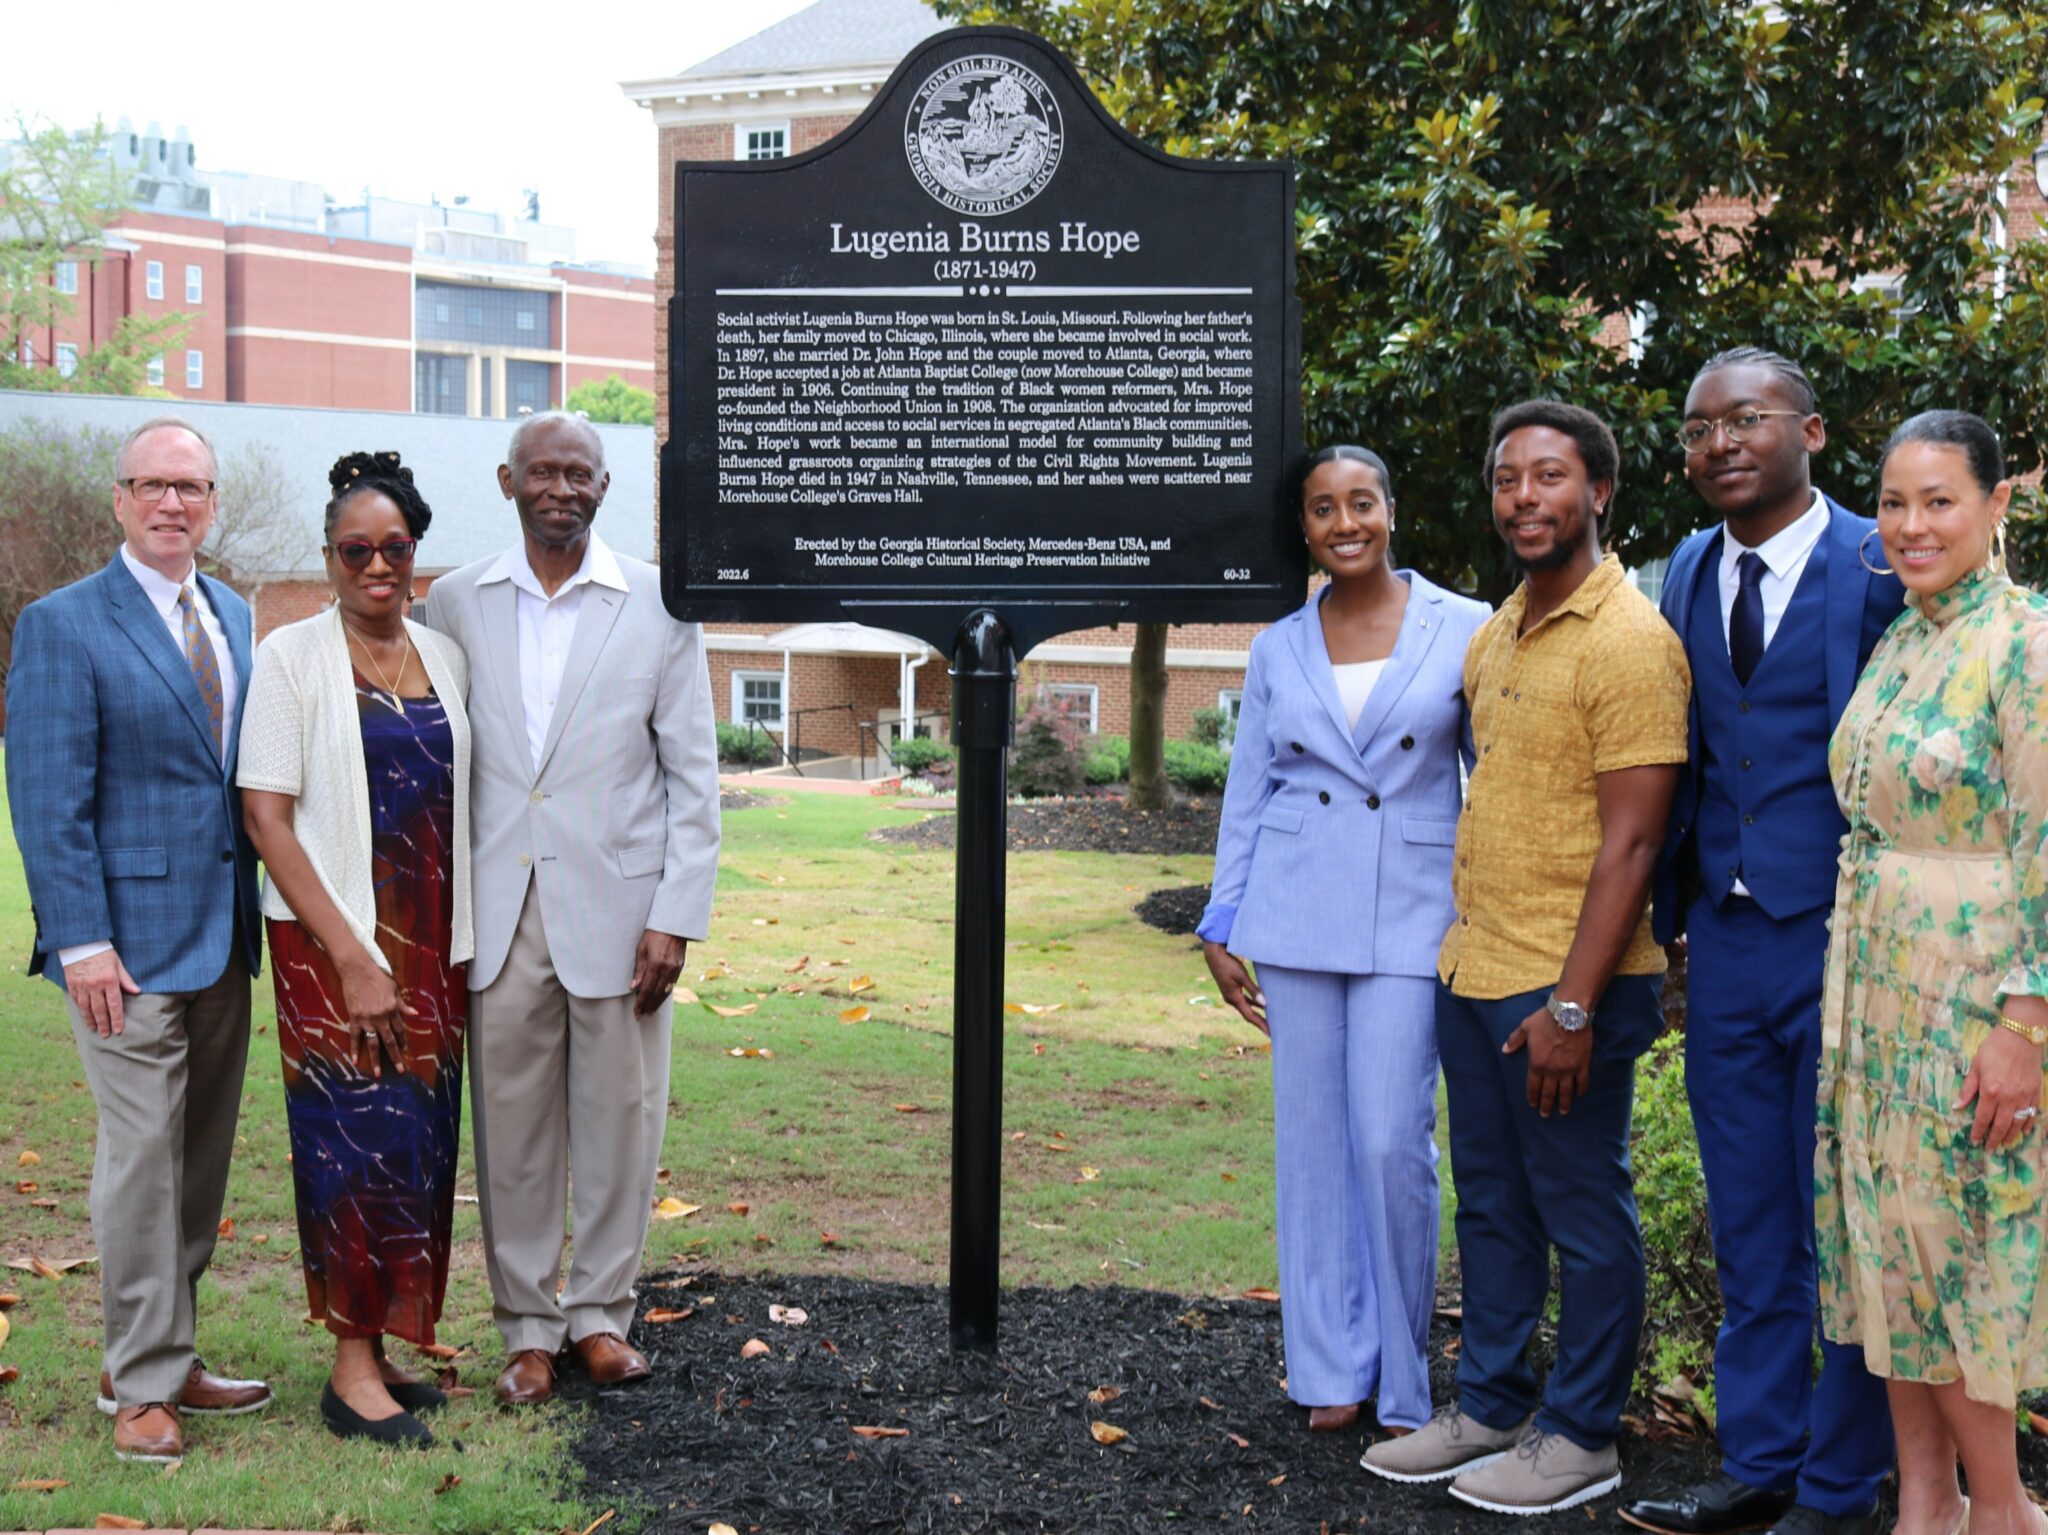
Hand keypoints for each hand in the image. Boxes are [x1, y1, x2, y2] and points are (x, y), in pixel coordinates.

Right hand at [64, 948, 140, 1036]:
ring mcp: (82, 986)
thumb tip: (137, 992)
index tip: (118, 1030)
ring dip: (91, 1020)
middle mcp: (95, 986)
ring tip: (94, 1029)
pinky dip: (81, 1011)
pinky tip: (85, 1017)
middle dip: (104, 1024)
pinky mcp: (72, 985)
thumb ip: (126, 980)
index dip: (117, 1019)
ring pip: (86, 1008)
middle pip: (100, 1010)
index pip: (115, 1004)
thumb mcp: (118, 964)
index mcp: (109, 980)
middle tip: (106, 1035)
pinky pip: (76, 1001)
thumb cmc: (103, 953)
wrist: (80, 943)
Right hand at [337, 953, 410, 1076]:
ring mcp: (367, 1020)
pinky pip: (355, 1038)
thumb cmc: (377, 977)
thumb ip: (402, 1004)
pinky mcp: (354, 1019)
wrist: (357, 971)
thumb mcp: (394, 989)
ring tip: (378, 1073)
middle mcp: (381, 1017)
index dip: (403, 1041)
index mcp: (393, 1009)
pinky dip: (355, 1049)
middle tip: (400, 1070)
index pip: (400, 1030)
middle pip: (389, 1041)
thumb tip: (414, 1014)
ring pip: (373, 1044)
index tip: (405, 1050)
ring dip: (376, 1059)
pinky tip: (356, 1061)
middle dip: (395, 1056)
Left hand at [632, 930, 686, 1017]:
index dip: (641, 1002)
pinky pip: (672, 984)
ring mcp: (675, 969)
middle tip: (642, 1015)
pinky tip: (660, 998)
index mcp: (655, 964)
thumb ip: (639, 969)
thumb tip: (634, 987)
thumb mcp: (641, 949)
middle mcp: (667, 969)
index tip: (636, 1011)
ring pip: (666, 991)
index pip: (646, 989)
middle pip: (656, 993)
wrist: (673, 924)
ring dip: (658, 1002)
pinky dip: (665, 993)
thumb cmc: (653, 934)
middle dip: (649, 1005)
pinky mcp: (680, 967)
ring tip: (651, 1011)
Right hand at [1202, 941, 1266, 1034]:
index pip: (1250, 1016)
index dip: (1261, 1025)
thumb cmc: (1228, 964)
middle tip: (1272, 1030)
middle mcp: (1231, 999)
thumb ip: (1253, 990)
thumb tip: (1264, 1003)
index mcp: (1234, 998)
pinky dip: (1253, 1004)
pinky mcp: (1231, 990)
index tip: (1270, 1033)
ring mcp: (1230, 995)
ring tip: (1268, 1019)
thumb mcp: (1242, 976)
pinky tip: (1260, 1004)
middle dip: (1260, 1022)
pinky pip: (1244, 1001)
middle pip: (1248, 1015)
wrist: (1214, 956)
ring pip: (1246, 1008)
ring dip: (1257, 1014)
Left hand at [1504, 1005, 1591, 1117]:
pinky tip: (1580, 1095)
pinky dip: (1581, 1089)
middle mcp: (1552, 1071)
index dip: (1533, 1097)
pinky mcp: (1582, 1065)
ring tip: (1564, 1112)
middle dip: (1547, 1105)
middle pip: (1549, 1093)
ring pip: (1566, 1091)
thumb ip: (1515, 1040)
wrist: (1568, 1014)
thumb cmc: (1545, 1020)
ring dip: (1564, 1103)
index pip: (1533, 1086)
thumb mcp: (1525, 1027)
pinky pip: (1582, 1081)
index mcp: (1536, 1064)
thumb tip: (1504, 1050)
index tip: (1533, 1105)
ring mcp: (1568, 1069)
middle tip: (1546, 1115)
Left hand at [1958, 1028, 2043, 1150]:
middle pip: (2001, 1125)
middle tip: (1989, 1149)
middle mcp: (2009, 1098)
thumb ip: (1968, 1088)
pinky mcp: (2036, 1092)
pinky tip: (2024, 1131)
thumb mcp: (1975, 1066)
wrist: (2020, 1037)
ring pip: (2018, 1122)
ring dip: (2011, 1136)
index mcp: (1991, 1091)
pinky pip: (2033, 1113)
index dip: (1978, 1131)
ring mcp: (2024, 1096)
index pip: (1982, 1117)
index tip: (1974, 1141)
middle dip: (1994, 1139)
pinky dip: (2028, 1124)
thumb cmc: (1994, 1049)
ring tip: (2005, 1144)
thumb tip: (1958, 1106)